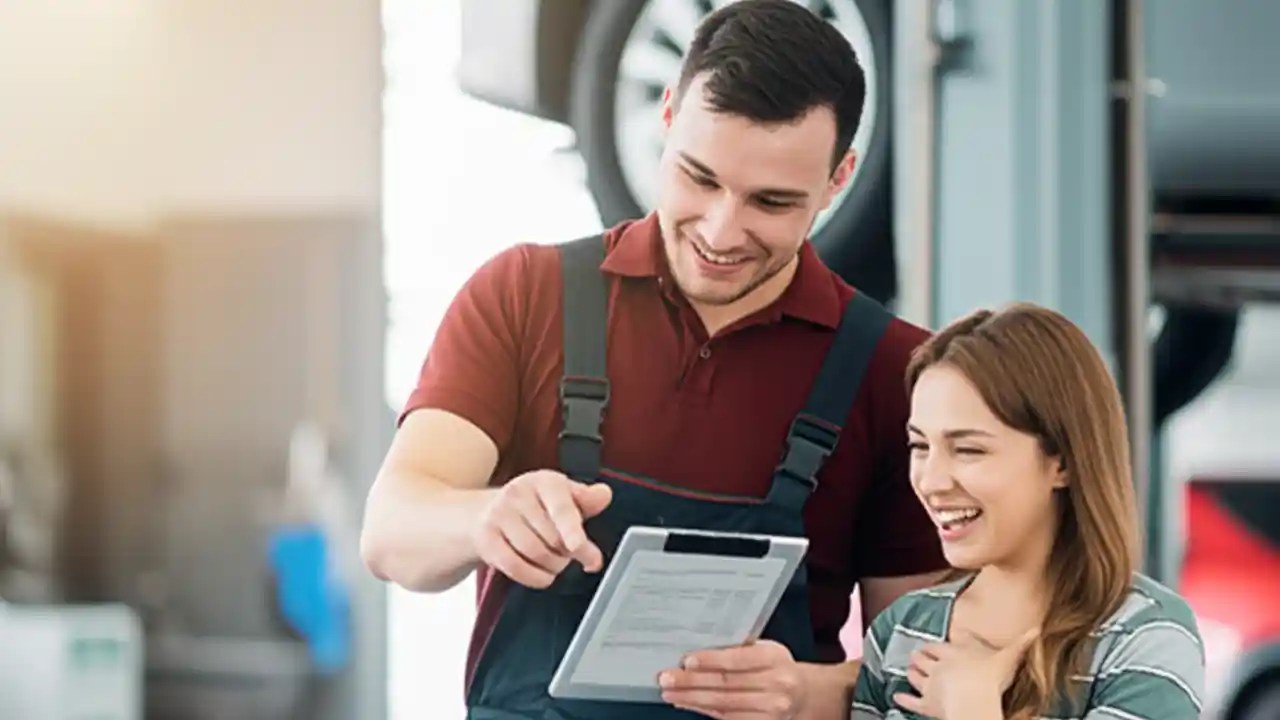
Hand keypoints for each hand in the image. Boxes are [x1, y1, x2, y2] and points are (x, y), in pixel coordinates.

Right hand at [471, 470, 611, 588]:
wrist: (485, 511)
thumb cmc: (535, 506)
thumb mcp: (562, 496)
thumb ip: (586, 501)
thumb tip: (604, 495)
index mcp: (544, 481)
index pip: (562, 508)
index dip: (572, 530)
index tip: (578, 547)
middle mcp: (519, 494)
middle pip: (553, 538)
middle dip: (568, 554)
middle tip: (570, 553)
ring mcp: (499, 516)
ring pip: (536, 554)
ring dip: (553, 567)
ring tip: (556, 561)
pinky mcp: (486, 539)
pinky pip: (515, 568)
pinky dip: (534, 577)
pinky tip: (541, 574)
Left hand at [657, 640, 808, 718]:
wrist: (805, 695)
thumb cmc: (778, 667)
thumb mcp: (767, 649)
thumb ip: (740, 648)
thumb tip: (701, 646)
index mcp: (774, 658)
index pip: (738, 659)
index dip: (711, 660)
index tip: (687, 660)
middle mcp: (776, 684)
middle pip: (726, 684)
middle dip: (692, 681)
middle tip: (668, 678)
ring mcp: (771, 708)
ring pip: (724, 704)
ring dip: (692, 699)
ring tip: (671, 693)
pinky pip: (728, 718)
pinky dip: (704, 711)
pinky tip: (687, 704)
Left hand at [893, 630, 1034, 719]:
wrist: (974, 702)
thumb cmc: (989, 679)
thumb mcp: (1007, 659)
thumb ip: (1020, 645)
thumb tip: (1036, 630)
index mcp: (953, 653)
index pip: (937, 646)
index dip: (932, 646)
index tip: (930, 646)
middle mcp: (937, 666)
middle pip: (922, 659)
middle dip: (918, 658)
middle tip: (915, 657)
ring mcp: (929, 685)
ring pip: (914, 676)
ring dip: (910, 674)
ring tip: (907, 671)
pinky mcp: (926, 705)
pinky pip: (911, 702)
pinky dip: (902, 699)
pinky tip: (896, 696)